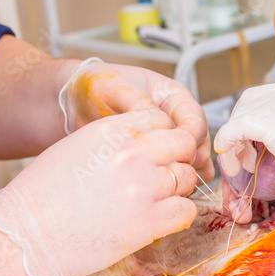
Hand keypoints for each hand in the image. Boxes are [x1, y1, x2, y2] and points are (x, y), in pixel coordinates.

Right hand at [0, 109, 198, 275]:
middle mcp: (133, 152)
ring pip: (189, 178)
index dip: (164, 137)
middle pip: (184, 144)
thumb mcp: (76, 148)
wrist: (26, 235)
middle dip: (179, 159)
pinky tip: (161, 219)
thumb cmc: (41, 197)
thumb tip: (142, 145)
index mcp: (112, 130)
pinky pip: (187, 210)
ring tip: (156, 201)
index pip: (162, 119)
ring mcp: (145, 186)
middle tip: (164, 177)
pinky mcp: (150, 221)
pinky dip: (180, 215)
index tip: (158, 152)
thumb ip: (114, 142)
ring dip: (179, 189)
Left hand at [60, 61, 213, 181]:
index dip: (190, 137)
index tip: (181, 150)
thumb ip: (142, 108)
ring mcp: (169, 139)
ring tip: (167, 183)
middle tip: (173, 171)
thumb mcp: (119, 89)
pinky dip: (173, 181)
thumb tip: (162, 128)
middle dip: (190, 159)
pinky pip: (176, 172)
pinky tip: (160, 188)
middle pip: (200, 144)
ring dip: (184, 173)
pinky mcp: (159, 157)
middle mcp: (177, 118)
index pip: (195, 119)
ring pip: (193, 161)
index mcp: (173, 96)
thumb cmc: (96, 87)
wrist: (74, 103)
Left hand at [213, 78, 274, 221]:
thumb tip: (256, 137)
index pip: (260, 98)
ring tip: (242, 169)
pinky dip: (228, 147)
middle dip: (236, 133)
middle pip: (246, 104)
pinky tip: (235, 166)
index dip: (246, 124)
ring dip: (232, 145)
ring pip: (239, 116)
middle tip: (242, 162)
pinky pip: (236, 129)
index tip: (248, 152)